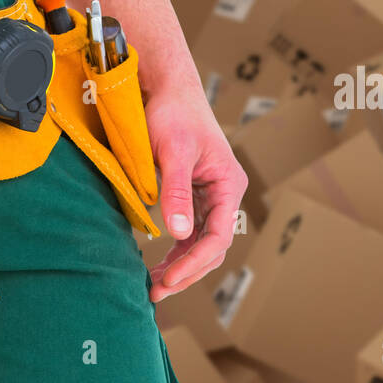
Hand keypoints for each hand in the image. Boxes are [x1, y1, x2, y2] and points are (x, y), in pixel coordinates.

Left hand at [145, 86, 247, 302]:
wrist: (166, 90)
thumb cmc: (173, 114)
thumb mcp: (174, 153)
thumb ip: (177, 192)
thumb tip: (179, 233)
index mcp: (228, 185)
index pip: (217, 238)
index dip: (194, 263)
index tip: (168, 280)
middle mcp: (224, 194)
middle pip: (211, 248)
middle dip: (186, 272)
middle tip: (155, 292)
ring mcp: (209, 197)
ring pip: (199, 244)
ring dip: (179, 266)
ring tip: (153, 287)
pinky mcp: (192, 196)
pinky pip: (189, 233)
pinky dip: (175, 251)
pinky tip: (157, 264)